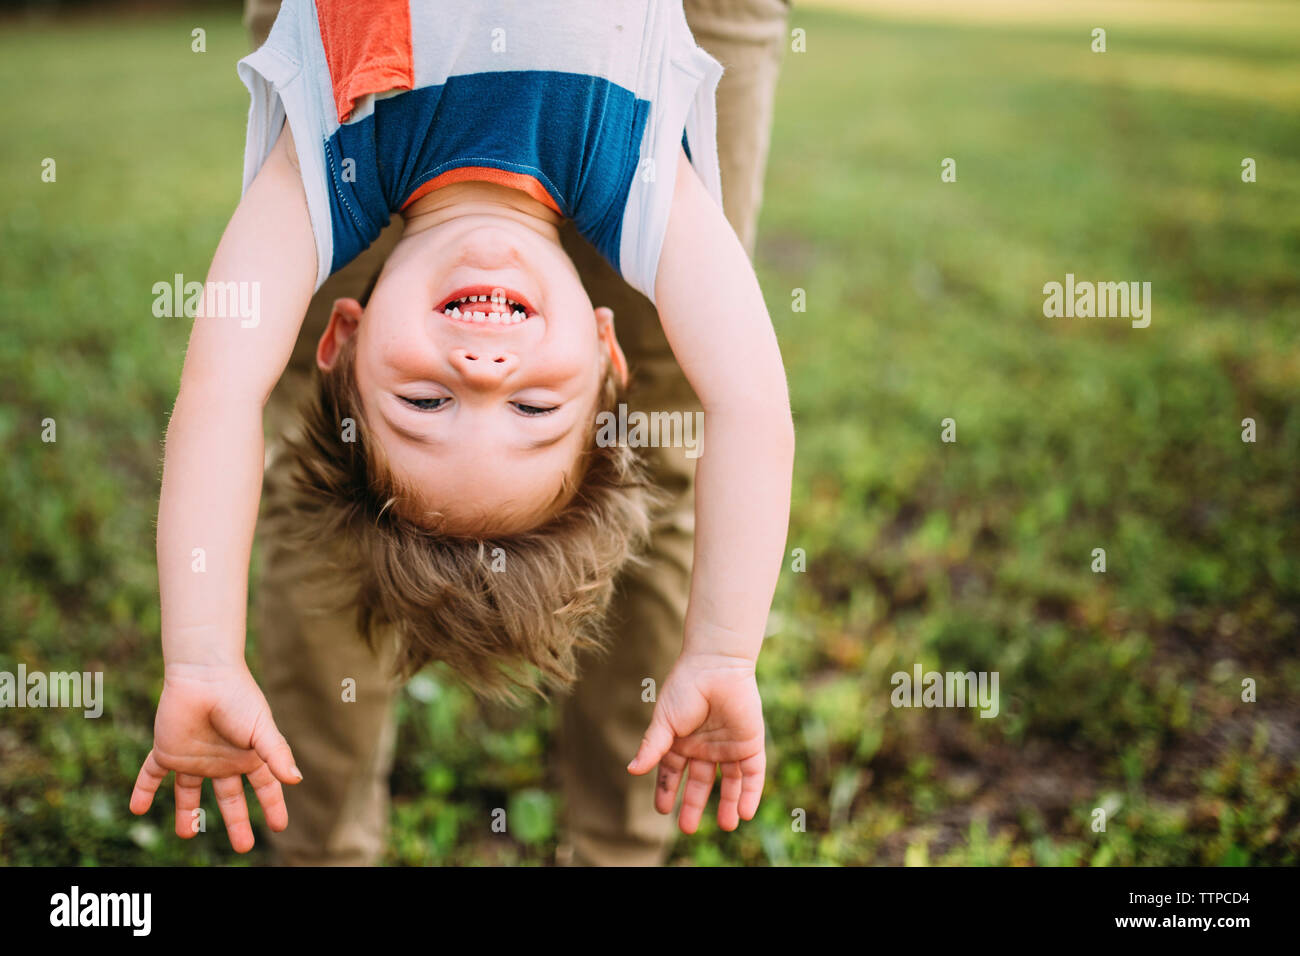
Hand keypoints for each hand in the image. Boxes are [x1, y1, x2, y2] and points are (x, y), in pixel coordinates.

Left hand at [129, 663, 300, 852]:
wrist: (203, 674)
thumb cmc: (238, 697)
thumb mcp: (262, 728)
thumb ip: (277, 754)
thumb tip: (296, 780)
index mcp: (248, 756)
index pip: (264, 788)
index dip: (273, 806)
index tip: (280, 827)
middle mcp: (222, 760)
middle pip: (229, 798)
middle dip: (237, 822)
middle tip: (244, 846)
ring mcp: (193, 758)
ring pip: (189, 792)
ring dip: (186, 813)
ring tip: (185, 834)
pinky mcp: (167, 751)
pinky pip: (151, 775)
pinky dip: (143, 791)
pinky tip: (137, 808)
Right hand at [627, 653, 765, 832]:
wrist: (717, 665)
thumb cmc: (686, 688)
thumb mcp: (664, 720)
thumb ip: (652, 747)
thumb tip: (632, 770)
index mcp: (681, 741)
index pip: (672, 773)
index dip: (667, 790)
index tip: (662, 810)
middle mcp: (705, 746)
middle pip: (700, 782)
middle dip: (694, 805)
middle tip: (687, 828)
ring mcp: (728, 746)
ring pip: (730, 782)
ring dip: (729, 804)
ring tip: (727, 825)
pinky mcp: (750, 743)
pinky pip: (753, 773)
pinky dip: (751, 793)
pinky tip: (746, 812)